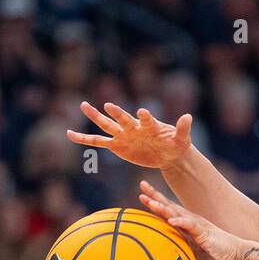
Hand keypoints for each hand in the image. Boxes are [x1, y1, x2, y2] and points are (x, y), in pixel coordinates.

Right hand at [67, 102, 192, 168]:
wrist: (168, 154)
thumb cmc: (176, 145)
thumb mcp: (182, 140)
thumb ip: (183, 129)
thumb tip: (188, 116)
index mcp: (150, 125)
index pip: (147, 119)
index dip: (144, 116)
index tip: (142, 112)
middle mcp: (134, 127)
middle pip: (123, 120)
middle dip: (117, 113)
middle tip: (108, 106)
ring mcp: (123, 135)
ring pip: (106, 125)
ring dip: (95, 116)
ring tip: (83, 105)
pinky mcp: (116, 146)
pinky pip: (97, 142)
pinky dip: (84, 138)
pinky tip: (70, 134)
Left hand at [138, 181, 253, 259]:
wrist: (236, 253)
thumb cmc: (216, 254)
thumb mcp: (193, 254)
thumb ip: (181, 252)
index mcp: (187, 224)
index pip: (168, 211)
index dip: (155, 202)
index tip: (142, 195)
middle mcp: (190, 221)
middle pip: (169, 206)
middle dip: (155, 196)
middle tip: (142, 185)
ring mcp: (197, 225)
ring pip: (177, 214)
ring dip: (164, 208)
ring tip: (151, 202)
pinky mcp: (204, 232)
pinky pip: (191, 226)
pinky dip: (181, 222)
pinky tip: (170, 220)